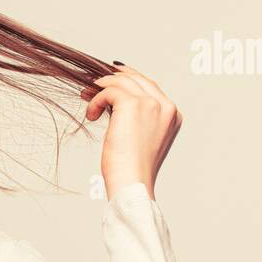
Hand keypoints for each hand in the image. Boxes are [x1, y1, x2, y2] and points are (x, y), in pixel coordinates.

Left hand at [81, 63, 181, 200]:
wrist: (132, 182)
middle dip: (112, 80)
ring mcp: (151, 104)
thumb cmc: (133, 168)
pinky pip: (109, 91)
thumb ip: (138, 117)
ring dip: (101, 90)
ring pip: (122, 81)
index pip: (149, 86)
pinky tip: (91, 115)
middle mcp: (166, 106)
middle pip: (136, 79)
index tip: (109, 82)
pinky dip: (96, 101)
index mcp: (172, 115)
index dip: (127, 79)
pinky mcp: (133, 105)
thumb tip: (113, 100)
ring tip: (89, 103)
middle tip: (93, 87)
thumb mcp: (142, 138)